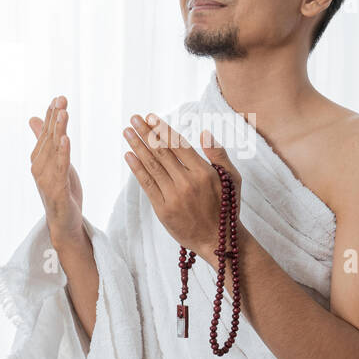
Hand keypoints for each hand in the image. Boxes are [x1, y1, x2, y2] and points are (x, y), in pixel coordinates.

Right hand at [29, 96, 84, 243]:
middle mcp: (38, 166)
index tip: (58, 97)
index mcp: (39, 159)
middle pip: (49, 138)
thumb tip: (34, 118)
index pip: (45, 132)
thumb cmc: (60, 190)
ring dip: (59, 130)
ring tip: (63, 113)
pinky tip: (66, 139)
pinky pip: (61, 167)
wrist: (64, 222)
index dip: (51, 115)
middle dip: (55, 117)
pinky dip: (63, 152)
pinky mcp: (56, 189)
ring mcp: (46, 178)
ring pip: (54, 149)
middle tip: (61, 98)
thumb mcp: (55, 161)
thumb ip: (45, 140)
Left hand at [122, 113, 242, 259]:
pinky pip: (147, 185)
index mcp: (203, 172)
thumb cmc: (227, 207)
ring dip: (137, 146)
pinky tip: (128, 155)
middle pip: (162, 152)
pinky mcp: (163, 210)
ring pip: (152, 166)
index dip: (163, 129)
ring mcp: (173, 196)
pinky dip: (137, 169)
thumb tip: (204, 132)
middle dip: (145, 133)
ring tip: (127, 132)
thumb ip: (219, 154)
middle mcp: (187, 182)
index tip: (151, 117)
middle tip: (134, 118)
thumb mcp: (232, 178)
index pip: (178, 145)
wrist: (218, 240)